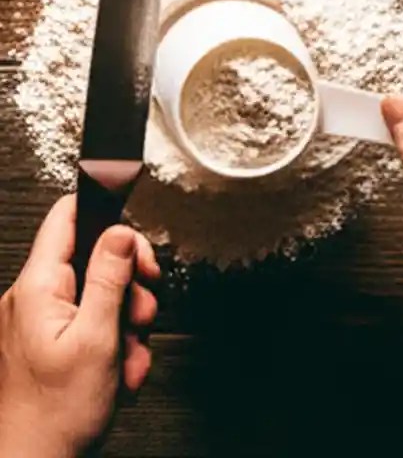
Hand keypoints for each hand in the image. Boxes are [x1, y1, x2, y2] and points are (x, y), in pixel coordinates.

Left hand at [0, 197, 160, 456]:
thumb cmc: (55, 413)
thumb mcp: (97, 338)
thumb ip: (109, 280)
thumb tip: (120, 233)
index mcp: (38, 288)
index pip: (68, 218)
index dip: (108, 216)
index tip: (138, 240)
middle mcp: (34, 299)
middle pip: (97, 260)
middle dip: (131, 287)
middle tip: (140, 316)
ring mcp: (40, 322)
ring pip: (102, 297)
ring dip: (127, 325)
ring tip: (126, 356)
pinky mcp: (50, 343)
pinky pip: (92, 326)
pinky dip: (113, 345)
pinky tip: (116, 369)